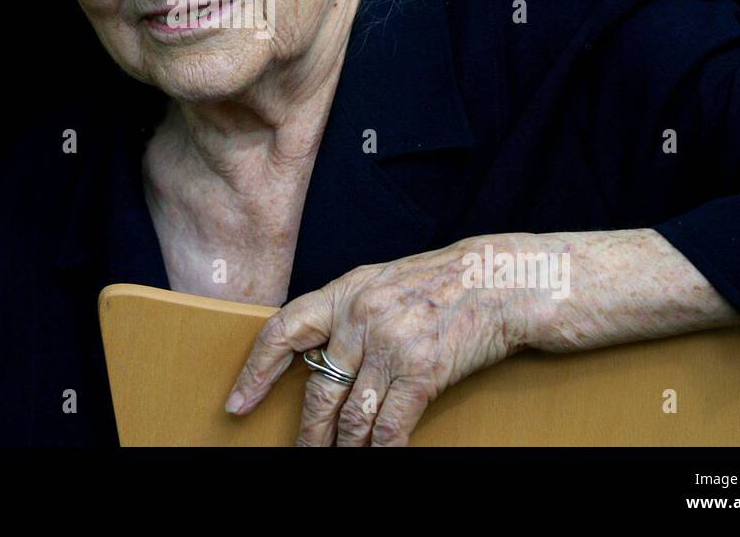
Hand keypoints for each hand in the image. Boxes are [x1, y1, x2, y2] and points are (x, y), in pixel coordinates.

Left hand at [224, 234, 536, 445]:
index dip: (257, 370)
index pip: (284, 330)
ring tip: (337, 460)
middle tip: (301, 452)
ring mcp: (391, 345)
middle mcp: (361, 317)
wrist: (500, 279)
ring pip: (351, 416)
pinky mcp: (422, 371)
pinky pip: (389, 426)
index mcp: (346, 291)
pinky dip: (380, 451)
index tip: (239, 402)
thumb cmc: (443, 282)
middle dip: (308, 431)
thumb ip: (350, 312)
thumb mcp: (384, 282)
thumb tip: (321, 353)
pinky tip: (375, 458)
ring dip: (343, 448)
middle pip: (318, 389)